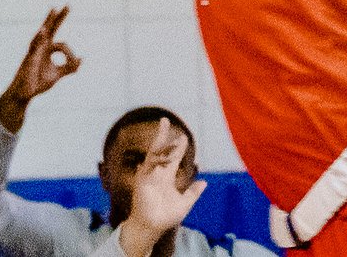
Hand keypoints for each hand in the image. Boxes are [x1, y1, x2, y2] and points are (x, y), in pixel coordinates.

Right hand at [0, 6, 80, 132]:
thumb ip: (69, 67)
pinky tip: (43, 32)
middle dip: (59, 17)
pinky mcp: (29, 59)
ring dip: (48, 21)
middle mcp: (41, 47)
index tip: (75, 65)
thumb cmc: (37, 83)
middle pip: (51, 28)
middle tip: (69, 5)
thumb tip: (82, 58)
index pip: (63, 44)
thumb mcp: (57, 75)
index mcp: (48, 50)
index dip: (71, 55)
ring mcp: (34, 52)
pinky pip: (34, 47)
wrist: (24, 94)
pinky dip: (39, 39)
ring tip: (53, 9)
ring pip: (42, 33)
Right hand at [116, 118, 207, 256]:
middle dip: (163, 135)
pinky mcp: (142, 179)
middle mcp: (157, 173)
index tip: (183, 135)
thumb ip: (193, 192)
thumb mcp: (184, 203)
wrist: (152, 226)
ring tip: (163, 125)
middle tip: (164, 120)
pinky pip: (148, 164)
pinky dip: (155, 156)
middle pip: (160, 150)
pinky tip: (161, 147)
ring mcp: (148, 175)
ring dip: (158, 139)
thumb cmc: (166, 217)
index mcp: (166, 178)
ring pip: (153, 152)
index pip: (173, 158)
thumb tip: (204, 182)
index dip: (178, 147)